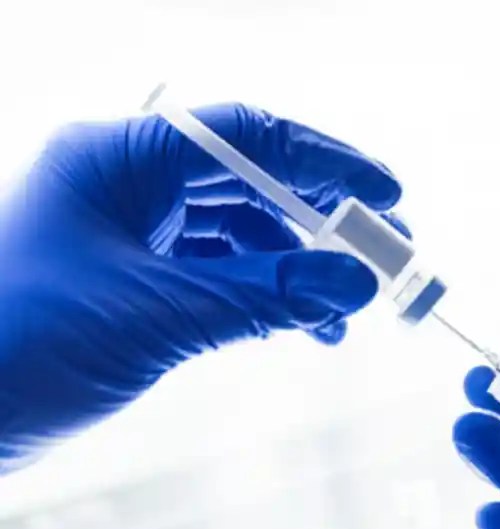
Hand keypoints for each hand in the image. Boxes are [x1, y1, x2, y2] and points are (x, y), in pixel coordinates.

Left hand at [0, 105, 400, 470]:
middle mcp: (123, 181)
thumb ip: (265, 295)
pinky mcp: (126, 279)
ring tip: (348, 311)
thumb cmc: (17, 348)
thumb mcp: (157, 315)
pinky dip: (263, 297)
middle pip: (250, 181)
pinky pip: (215, 272)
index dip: (326, 161)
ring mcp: (124, 230)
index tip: (390, 196)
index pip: (246, 136)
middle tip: (386, 257)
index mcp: (118, 158)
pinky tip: (304, 328)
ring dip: (298, 269)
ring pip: (237, 231)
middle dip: (322, 221)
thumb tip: (357, 282)